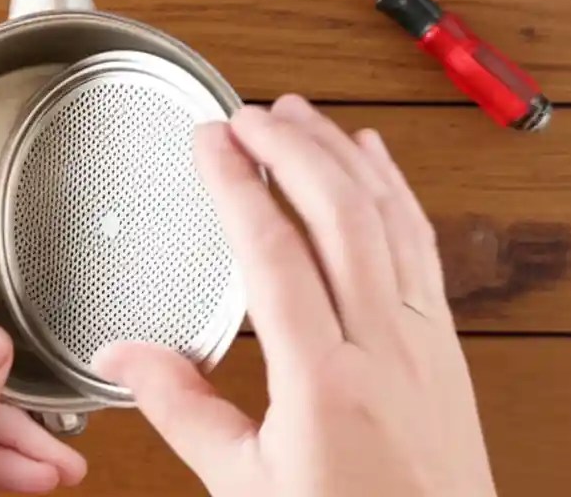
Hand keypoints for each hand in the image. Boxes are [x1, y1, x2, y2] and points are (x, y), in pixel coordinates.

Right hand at [94, 95, 496, 496]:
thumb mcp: (245, 486)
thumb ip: (181, 411)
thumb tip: (124, 358)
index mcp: (323, 381)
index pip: (273, 251)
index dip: (236, 184)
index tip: (211, 140)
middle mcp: (384, 345)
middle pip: (340, 213)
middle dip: (291, 147)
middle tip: (249, 112)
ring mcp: (425, 339)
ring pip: (388, 217)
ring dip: (342, 155)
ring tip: (302, 114)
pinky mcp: (446, 344)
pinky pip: (423, 244)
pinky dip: (396, 191)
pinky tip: (376, 163)